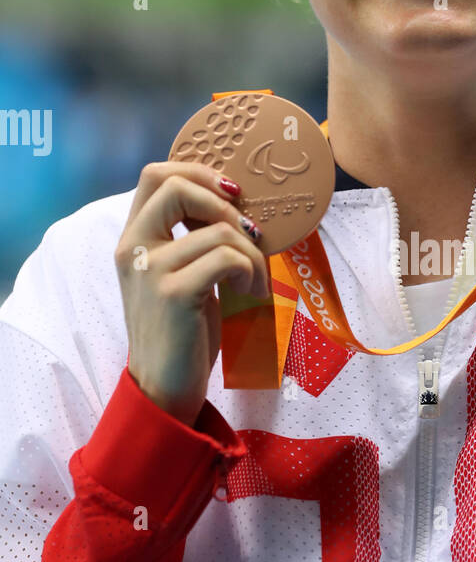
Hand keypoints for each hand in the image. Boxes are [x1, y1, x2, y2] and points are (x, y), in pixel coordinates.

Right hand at [115, 161, 270, 426]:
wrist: (164, 388)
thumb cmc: (181, 332)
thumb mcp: (178, 274)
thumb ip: (190, 239)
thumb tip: (237, 206)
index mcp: (133, 238)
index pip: (157, 174)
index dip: (200, 173)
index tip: (232, 195)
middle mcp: (133, 247)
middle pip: (176, 185)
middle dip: (225, 204)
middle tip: (248, 234)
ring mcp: (150, 270)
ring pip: (219, 231)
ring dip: (252, 254)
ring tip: (256, 282)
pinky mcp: (173, 294)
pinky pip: (227, 259)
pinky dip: (251, 272)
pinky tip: (251, 295)